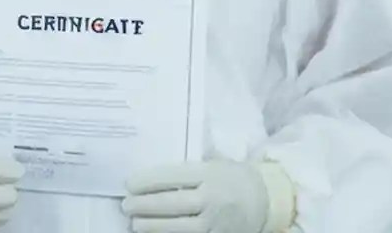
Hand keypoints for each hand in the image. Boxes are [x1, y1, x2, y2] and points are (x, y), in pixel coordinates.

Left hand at [122, 160, 270, 232]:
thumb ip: (187, 170)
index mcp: (210, 173)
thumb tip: (148, 176)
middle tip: (126, 205)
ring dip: (151, 226)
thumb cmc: (231, 178)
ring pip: (177, 228)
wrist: (265, 200)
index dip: (146, 181)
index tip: (129, 184)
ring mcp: (216, 222)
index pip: (172, 176)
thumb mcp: (213, 164)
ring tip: (135, 222)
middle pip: (171, 203)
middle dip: (143, 205)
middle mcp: (213, 198)